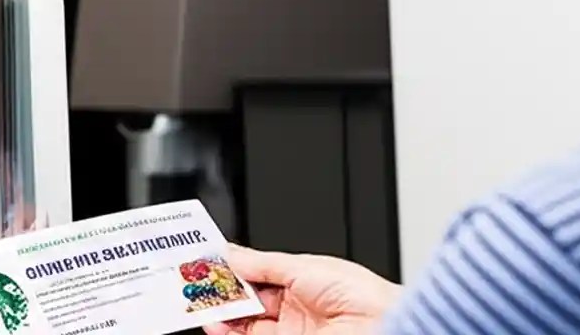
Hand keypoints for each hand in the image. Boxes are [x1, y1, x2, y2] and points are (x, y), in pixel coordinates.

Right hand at [202, 244, 400, 334]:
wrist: (382, 327)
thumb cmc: (363, 295)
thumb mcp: (303, 266)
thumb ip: (262, 263)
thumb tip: (231, 253)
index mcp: (303, 279)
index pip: (257, 272)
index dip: (232, 267)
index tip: (208, 260)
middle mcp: (295, 306)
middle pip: (247, 297)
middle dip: (221, 289)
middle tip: (196, 280)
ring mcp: (291, 329)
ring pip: (244, 321)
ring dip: (220, 312)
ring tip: (200, 301)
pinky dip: (228, 331)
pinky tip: (216, 322)